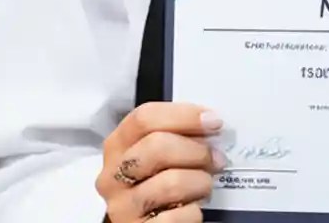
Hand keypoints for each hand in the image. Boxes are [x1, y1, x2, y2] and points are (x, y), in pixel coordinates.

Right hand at [95, 102, 227, 221]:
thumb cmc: (160, 189)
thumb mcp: (160, 157)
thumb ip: (175, 137)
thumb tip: (209, 124)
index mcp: (117, 147)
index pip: (144, 118)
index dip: (184, 116)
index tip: (212, 121)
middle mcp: (113, 176)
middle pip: (157, 145)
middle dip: (196, 150)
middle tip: (215, 159)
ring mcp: (122, 207)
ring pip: (171, 182)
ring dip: (200, 183)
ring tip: (203, 187)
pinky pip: (178, 216)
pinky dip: (194, 212)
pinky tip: (191, 209)